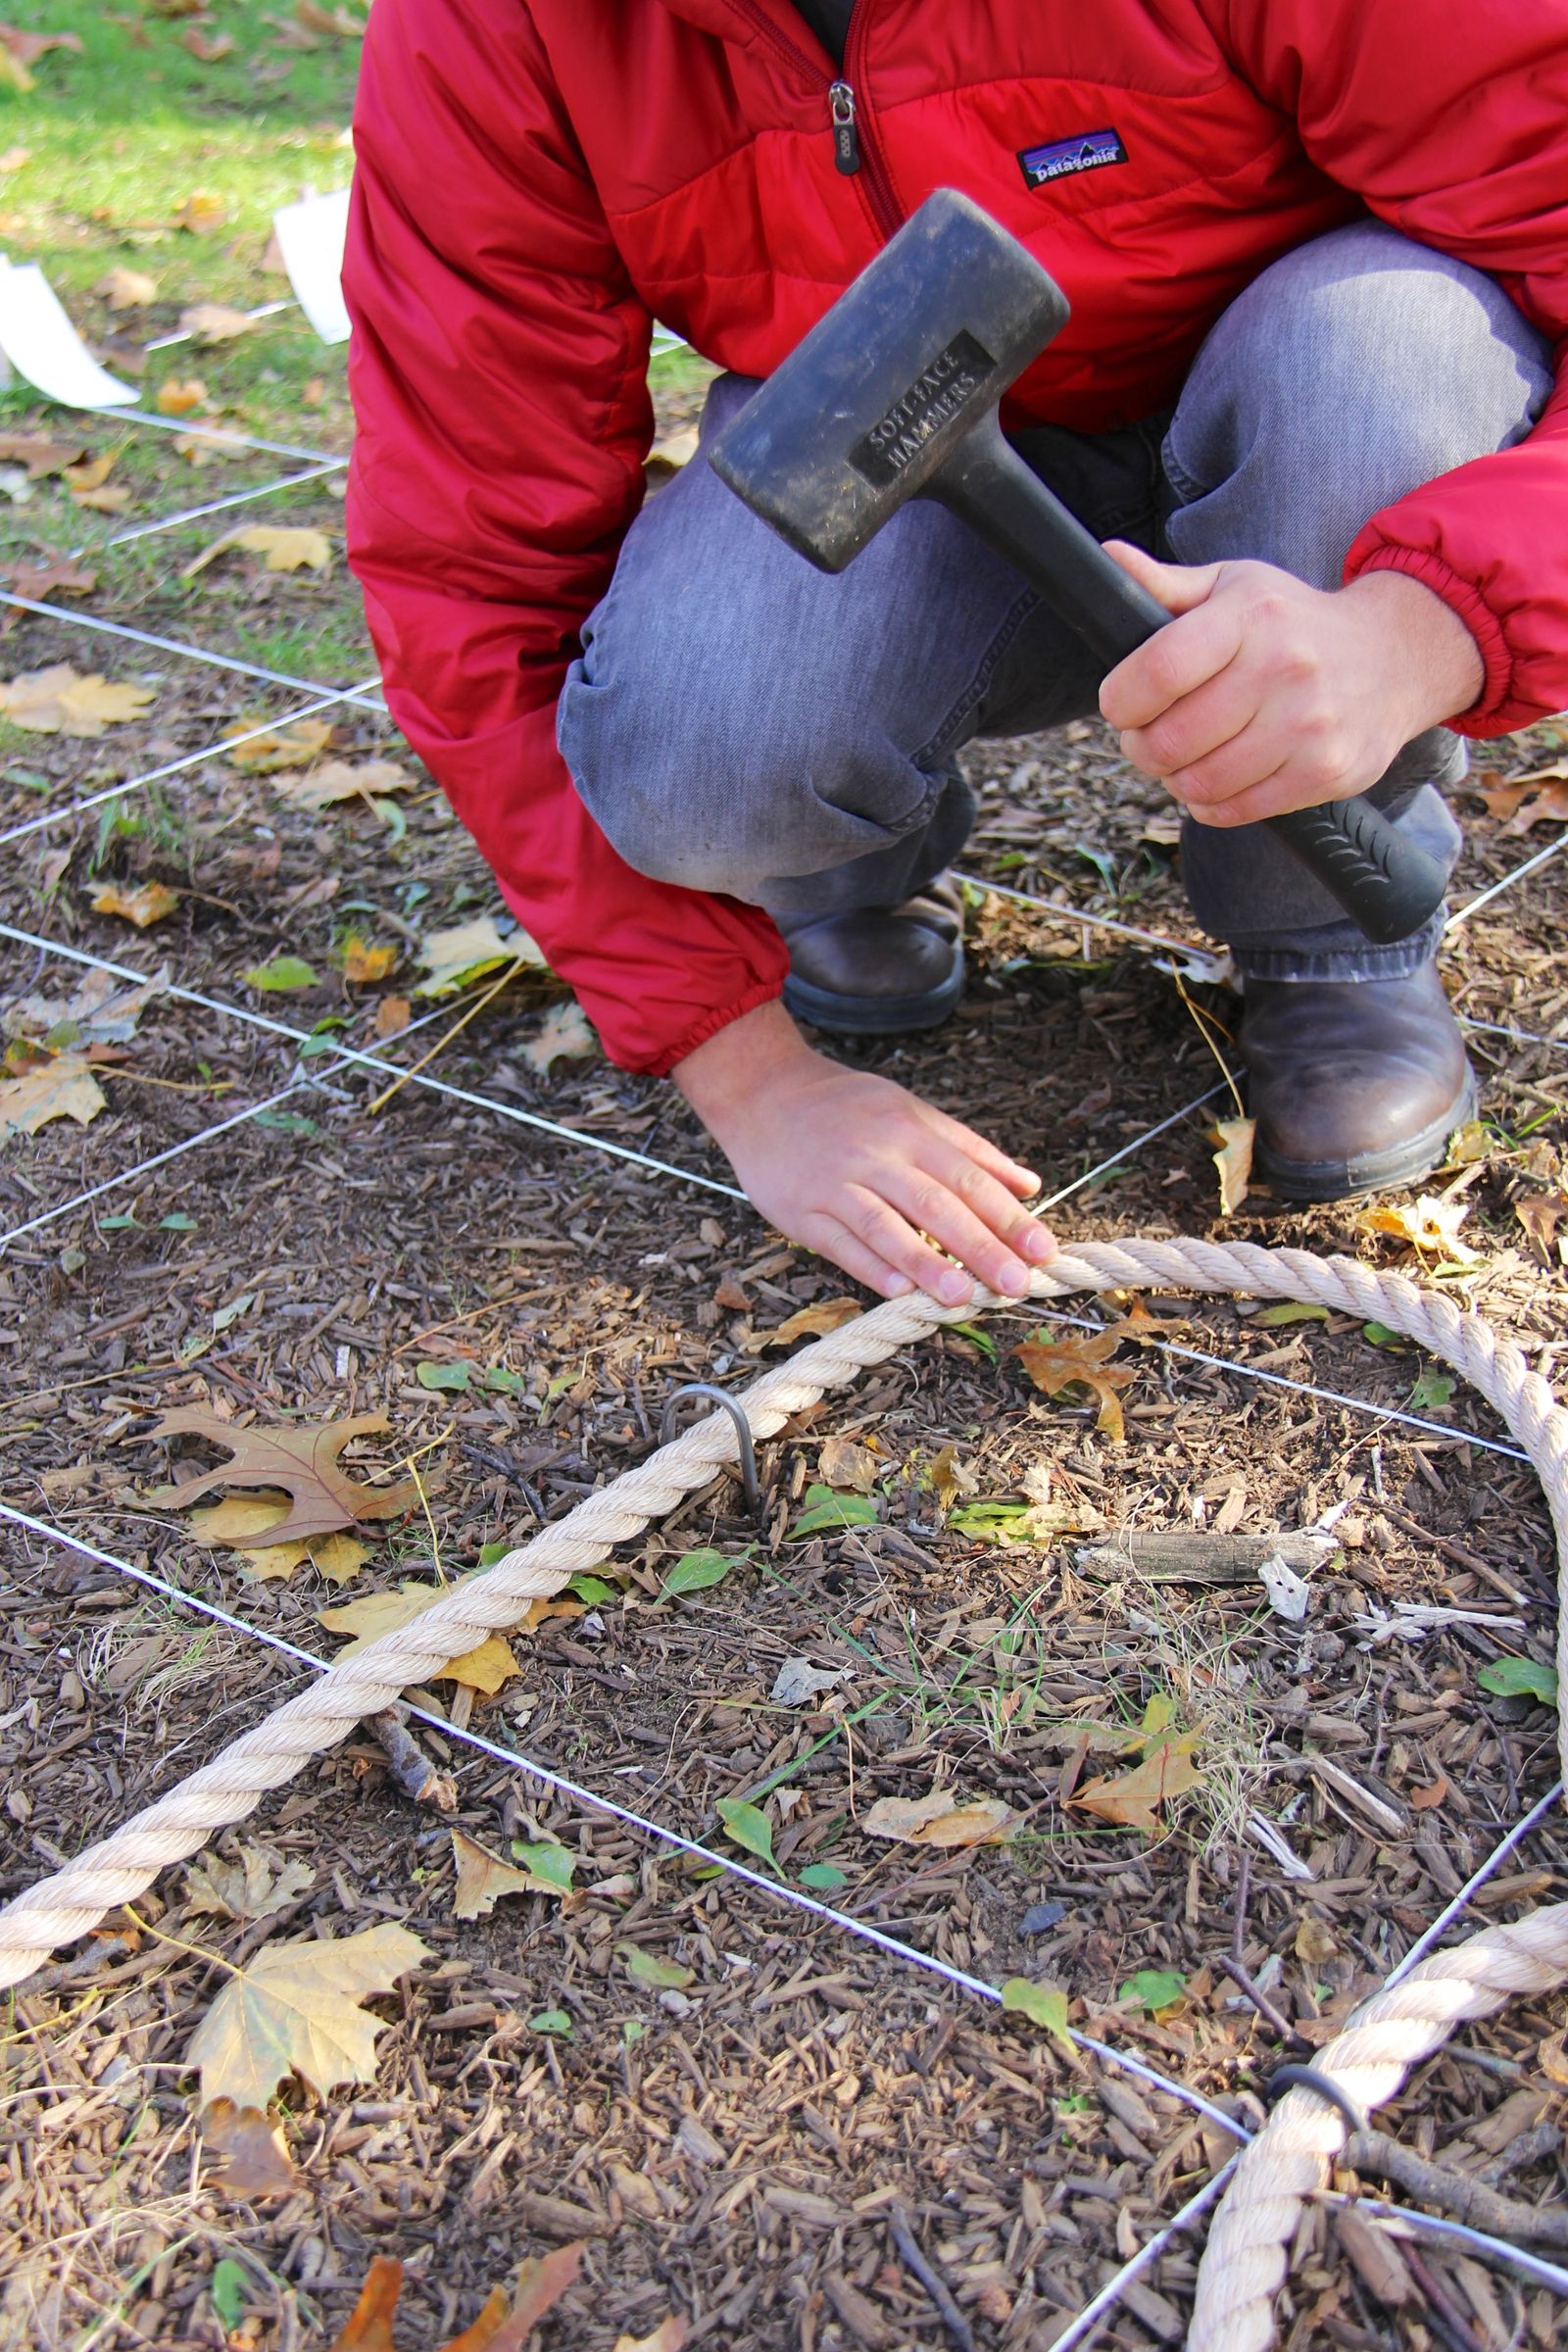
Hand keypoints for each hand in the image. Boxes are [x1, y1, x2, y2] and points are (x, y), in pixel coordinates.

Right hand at [672, 1000, 1055, 1302]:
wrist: (764, 1091)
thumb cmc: (847, 1106)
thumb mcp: (911, 1110)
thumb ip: (970, 1149)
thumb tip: (1029, 1184)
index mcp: (909, 1130)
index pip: (969, 1178)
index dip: (1008, 1217)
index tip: (1042, 1250)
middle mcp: (876, 1156)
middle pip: (935, 1205)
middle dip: (981, 1247)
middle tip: (1017, 1284)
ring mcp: (835, 1184)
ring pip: (886, 1227)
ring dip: (927, 1264)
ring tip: (963, 1297)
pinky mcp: (800, 1211)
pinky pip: (840, 1244)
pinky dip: (871, 1268)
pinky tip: (900, 1293)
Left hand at [1098, 543, 1484, 829]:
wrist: (1394, 658)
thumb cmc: (1293, 623)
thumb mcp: (1235, 587)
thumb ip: (1167, 586)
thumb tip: (1110, 560)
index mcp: (1251, 616)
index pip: (1159, 671)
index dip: (1121, 699)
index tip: (1121, 703)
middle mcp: (1284, 668)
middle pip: (1170, 739)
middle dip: (1141, 746)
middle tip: (1148, 737)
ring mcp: (1309, 725)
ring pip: (1198, 783)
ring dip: (1174, 779)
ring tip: (1184, 756)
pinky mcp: (1325, 771)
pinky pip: (1234, 810)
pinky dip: (1209, 803)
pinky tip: (1217, 777)